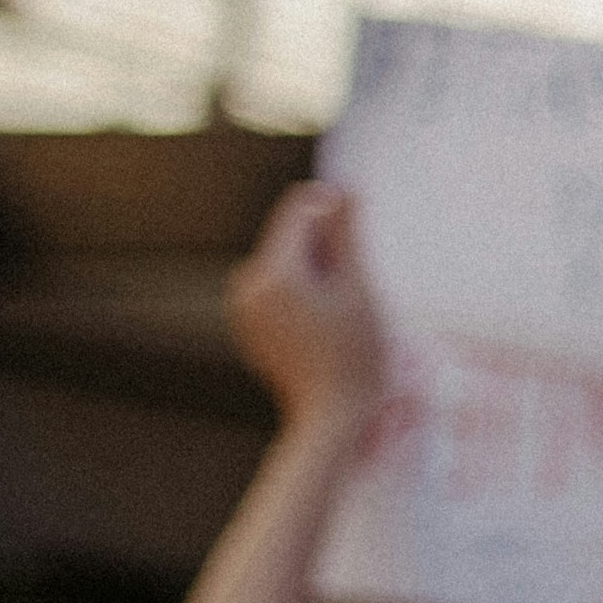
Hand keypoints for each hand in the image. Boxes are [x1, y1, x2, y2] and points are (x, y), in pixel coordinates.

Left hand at [225, 186, 389, 436]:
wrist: (331, 414)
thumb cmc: (355, 352)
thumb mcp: (359, 287)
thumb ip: (347, 234)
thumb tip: (344, 188)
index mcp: (275, 273)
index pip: (299, 209)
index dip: (333, 203)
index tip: (361, 218)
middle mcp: (247, 284)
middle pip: (290, 236)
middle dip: (325, 244)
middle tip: (354, 285)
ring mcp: (241, 306)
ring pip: (285, 260)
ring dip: (315, 267)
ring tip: (340, 307)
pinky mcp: (246, 322)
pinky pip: (275, 285)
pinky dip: (301, 288)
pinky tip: (323, 322)